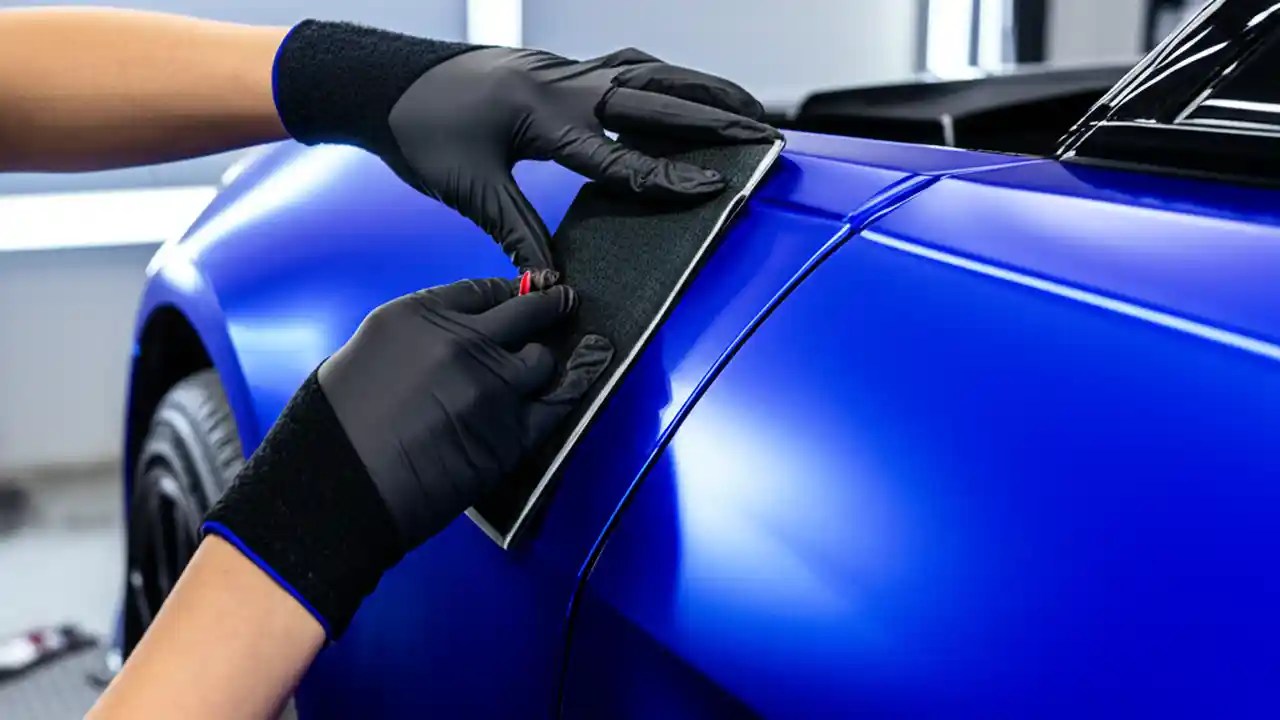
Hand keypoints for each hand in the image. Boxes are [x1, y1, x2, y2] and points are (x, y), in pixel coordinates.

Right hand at [204, 278, 611, 635]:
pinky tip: (583, 374)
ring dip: (545, 360)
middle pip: (527, 311)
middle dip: (551, 304)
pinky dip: (570, 388)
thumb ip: (421, 337)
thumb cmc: (336, 425)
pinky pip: (557, 404)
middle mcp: (464, 342)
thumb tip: (458, 337)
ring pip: (543, 358)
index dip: (512, 290)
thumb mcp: (371, 350)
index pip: (485, 290)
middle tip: (564, 300)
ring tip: (546, 362)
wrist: (339, 487)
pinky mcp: (511, 433)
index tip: (530, 287)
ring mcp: (493, 387)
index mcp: (421, 315)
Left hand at [273, 22, 777, 269]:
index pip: (622, 153)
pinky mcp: (558, 68)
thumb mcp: (470, 191)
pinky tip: (678, 91)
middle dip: (714, 116)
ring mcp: (563, 69)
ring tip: (741, 105)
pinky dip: (663, 78)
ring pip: (647, 71)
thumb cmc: (421, 131)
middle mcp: (564, 84)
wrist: (383, 81)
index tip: (717, 186)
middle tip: (762, 133)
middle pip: (655, 97)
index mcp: (544, 116)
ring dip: (698, 88)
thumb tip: (550, 285)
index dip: (670, 175)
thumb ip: (519, 235)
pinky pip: (626, 66)